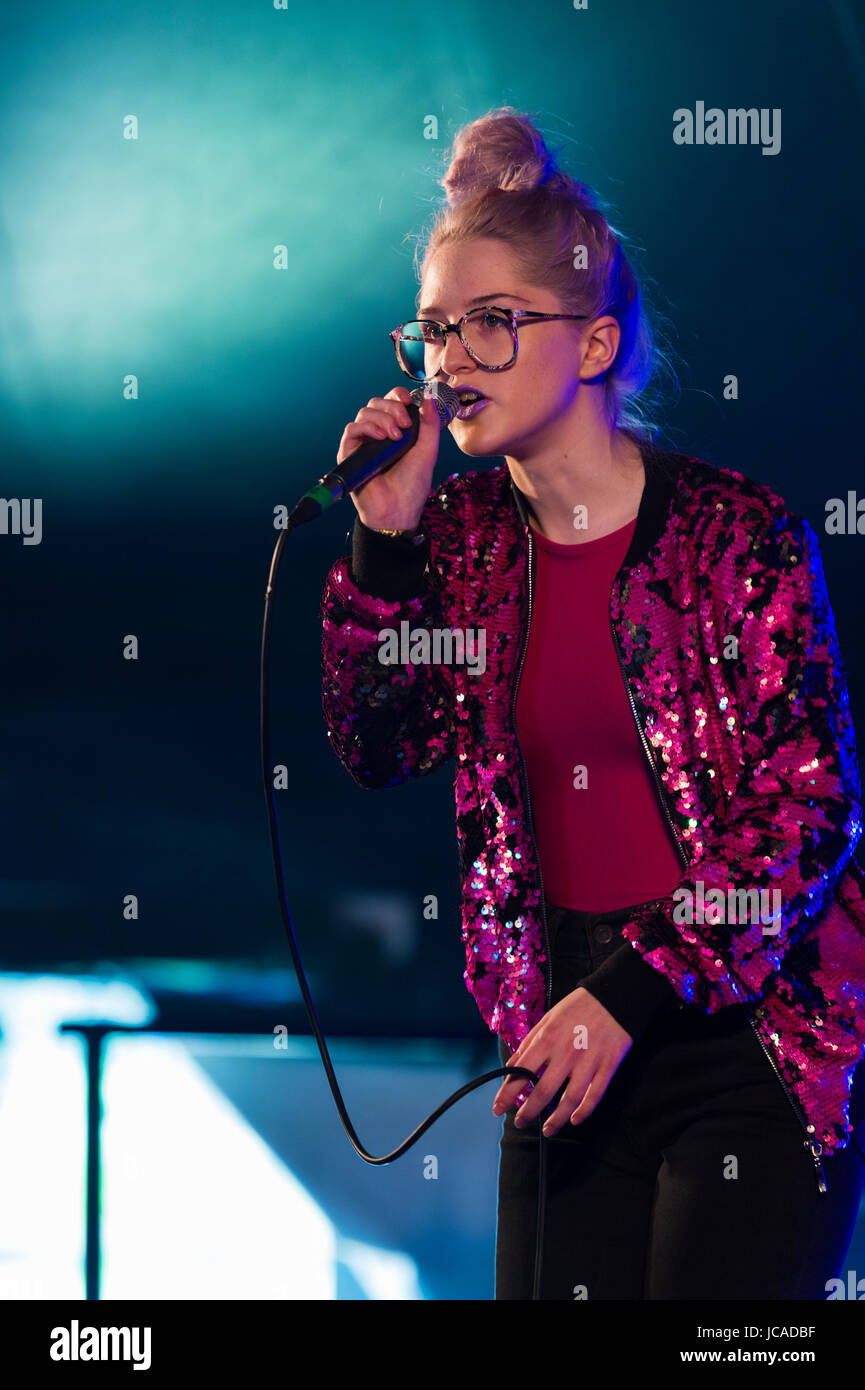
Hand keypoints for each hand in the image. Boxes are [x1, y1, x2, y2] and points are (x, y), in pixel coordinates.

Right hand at [337, 385, 442, 532]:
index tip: (408, 400)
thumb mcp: (428, 450)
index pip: (390, 402)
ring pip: (365, 413)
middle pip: (376, 403)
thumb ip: (430, 423)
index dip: (397, 396)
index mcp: (395, 430)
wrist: (399, 509)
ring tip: (395, 436)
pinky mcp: (349, 453)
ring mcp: (363, 443)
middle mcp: (377, 434)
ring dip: (382, 418)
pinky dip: (367, 427)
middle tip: (405, 424)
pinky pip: (352, 429)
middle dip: (392, 407)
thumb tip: (429, 397)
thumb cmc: (413, 485)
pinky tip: (380, 437)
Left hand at [491, 987, 632, 1136]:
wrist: (613, 997)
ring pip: (570, 1099)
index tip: (497, 1109)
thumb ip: (529, 1043)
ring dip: (556, 1119)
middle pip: (543, 1091)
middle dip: (528, 1112)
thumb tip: (511, 1064)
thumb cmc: (576, 1008)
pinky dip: (584, 1111)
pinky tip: (574, 1120)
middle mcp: (565, 1053)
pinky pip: (595, 1095)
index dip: (507, 1094)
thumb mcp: (547, 1019)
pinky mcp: (607, 1066)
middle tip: (520, 1123)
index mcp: (547, 1039)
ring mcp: (588, 1061)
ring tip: (547, 1130)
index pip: (521, 1072)